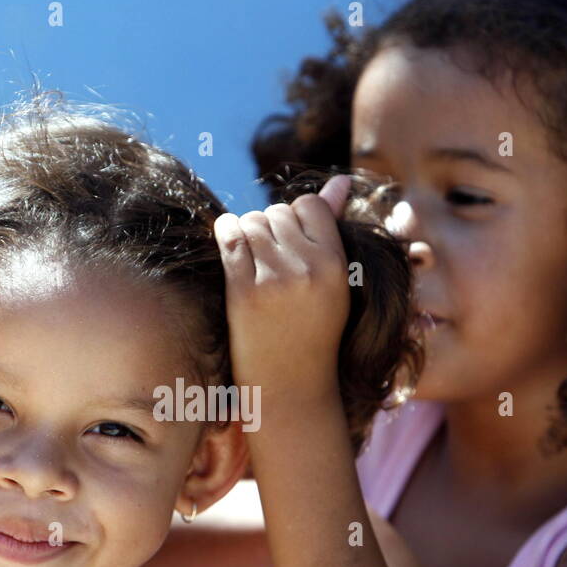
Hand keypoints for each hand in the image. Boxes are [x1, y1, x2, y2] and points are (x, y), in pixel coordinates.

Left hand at [213, 175, 352, 403]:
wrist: (291, 388)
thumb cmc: (314, 331)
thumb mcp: (334, 281)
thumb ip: (335, 226)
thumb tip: (342, 178)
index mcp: (337, 264)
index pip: (309, 205)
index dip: (294, 219)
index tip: (288, 243)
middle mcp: (309, 268)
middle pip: (276, 213)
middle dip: (268, 228)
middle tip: (268, 259)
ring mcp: (276, 280)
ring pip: (251, 222)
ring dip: (245, 233)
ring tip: (250, 259)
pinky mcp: (245, 292)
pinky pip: (229, 238)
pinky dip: (225, 235)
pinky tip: (229, 249)